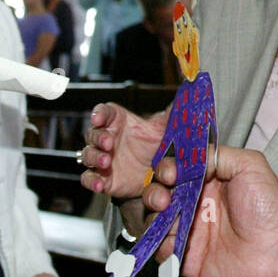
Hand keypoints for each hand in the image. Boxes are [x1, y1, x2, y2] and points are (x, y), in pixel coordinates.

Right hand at [79, 102, 166, 233]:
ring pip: (89, 155)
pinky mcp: (104, 179)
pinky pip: (89, 179)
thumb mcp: (166, 128)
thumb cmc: (157, 145)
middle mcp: (107, 139)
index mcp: (119, 122)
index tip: (99, 117)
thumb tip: (188, 93)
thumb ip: (172, 113)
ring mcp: (104, 159)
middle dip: (98, 137)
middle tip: (109, 143)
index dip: (99, 113)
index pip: (104, 112)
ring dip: (94, 157)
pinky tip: (99, 184)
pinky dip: (91, 181)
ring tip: (105, 162)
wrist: (158, 174)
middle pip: (93, 134)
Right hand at [145, 146, 277, 276]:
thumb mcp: (249, 166)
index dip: (166, 169)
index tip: (170, 174)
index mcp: (206, 182)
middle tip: (164, 199)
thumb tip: (191, 154)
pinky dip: (160, 245)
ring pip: (154, 221)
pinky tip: (174, 240)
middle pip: (158, 194)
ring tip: (168, 219)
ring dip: (153, 217)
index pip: (174, 171)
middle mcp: (194, 205)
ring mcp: (189, 231)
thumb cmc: (269, 207)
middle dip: (153, 193)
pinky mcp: (186, 257)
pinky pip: (161, 250)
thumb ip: (219, 154)